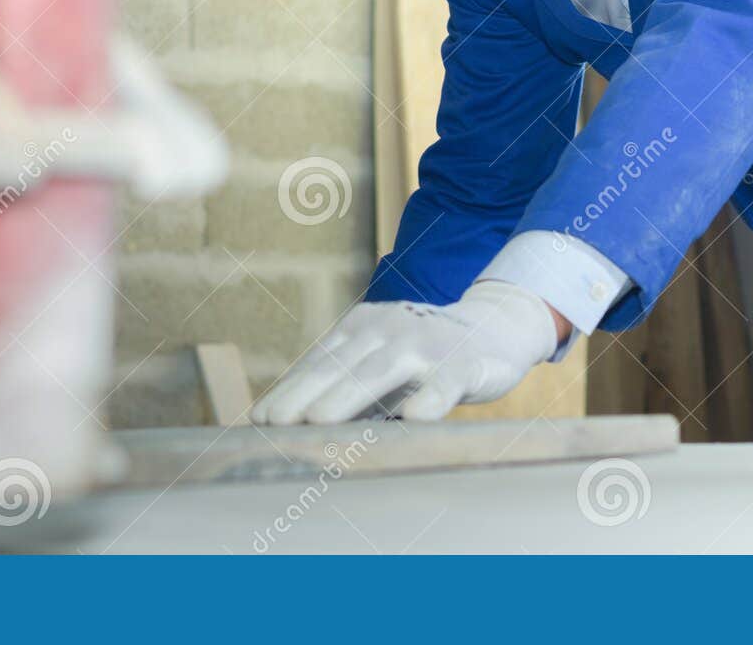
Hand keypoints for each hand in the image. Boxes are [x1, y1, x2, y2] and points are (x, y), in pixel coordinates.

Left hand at [249, 280, 557, 424]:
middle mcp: (389, 329)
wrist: (493, 329)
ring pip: (382, 370)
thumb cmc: (421, 356)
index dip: (288, 390)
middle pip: (340, 365)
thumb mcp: (378, 363)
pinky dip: (430, 398)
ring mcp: (427, 345)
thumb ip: (343, 387)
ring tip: (318, 421)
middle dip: (304, 394)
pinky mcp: (464, 364)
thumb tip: (289, 426)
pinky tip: (415, 417)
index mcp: (361, 327)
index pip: (318, 361)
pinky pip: (445, 383)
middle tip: (274, 424)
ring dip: (348, 396)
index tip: (258, 420)